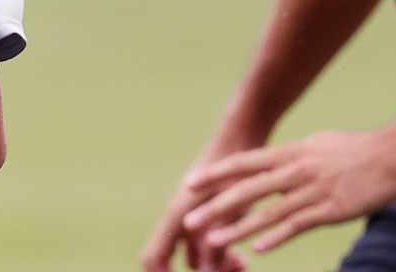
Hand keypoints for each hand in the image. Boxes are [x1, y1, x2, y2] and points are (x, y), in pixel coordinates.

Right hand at [140, 140, 260, 271]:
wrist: (242, 137)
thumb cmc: (235, 170)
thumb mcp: (228, 210)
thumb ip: (215, 245)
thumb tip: (207, 271)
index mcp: (174, 217)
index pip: (151, 259)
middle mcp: (179, 219)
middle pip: (179, 263)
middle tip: (235, 269)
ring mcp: (192, 216)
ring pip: (197, 256)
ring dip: (218, 266)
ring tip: (243, 262)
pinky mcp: (208, 212)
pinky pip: (208, 244)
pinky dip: (224, 253)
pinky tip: (244, 254)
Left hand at [178, 130, 395, 268]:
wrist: (394, 155)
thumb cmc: (354, 150)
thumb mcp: (315, 146)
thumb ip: (291, 157)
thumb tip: (271, 163)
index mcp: (290, 153)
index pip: (243, 164)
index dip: (215, 174)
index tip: (190, 185)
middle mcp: (296, 170)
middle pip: (247, 190)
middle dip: (215, 207)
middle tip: (190, 221)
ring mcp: (312, 191)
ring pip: (268, 212)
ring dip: (238, 229)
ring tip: (214, 242)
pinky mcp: (331, 210)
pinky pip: (298, 225)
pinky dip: (276, 237)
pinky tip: (258, 250)